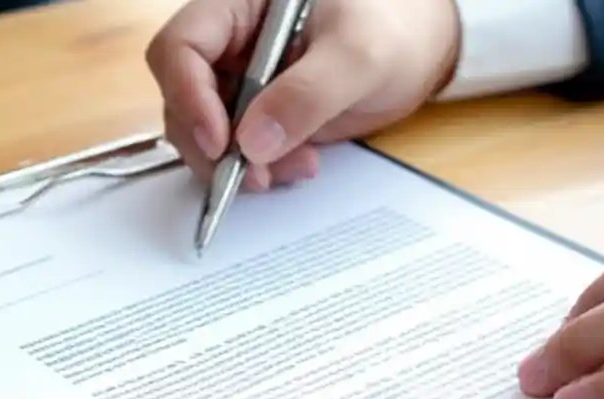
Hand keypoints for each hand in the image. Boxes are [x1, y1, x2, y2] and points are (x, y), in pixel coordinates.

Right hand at [146, 0, 460, 189]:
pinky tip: (300, 163)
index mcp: (239, 4)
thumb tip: (252, 143)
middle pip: (182, 96)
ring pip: (204, 132)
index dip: (187, 95)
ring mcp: (239, 79)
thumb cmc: (394, 29)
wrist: (422, 50)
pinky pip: (236, 149)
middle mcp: (229, 41)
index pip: (181, 46)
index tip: (219, 142)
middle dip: (213, 144)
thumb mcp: (359, 56)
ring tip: (298, 165)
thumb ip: (307, 94)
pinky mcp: (255, 113)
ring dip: (240, 163)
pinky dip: (261, 168)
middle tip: (252, 175)